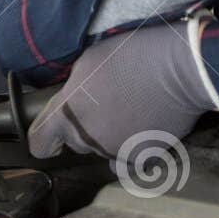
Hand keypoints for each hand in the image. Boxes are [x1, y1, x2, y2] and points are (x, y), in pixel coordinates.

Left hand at [27, 20, 216, 161]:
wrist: (179, 67)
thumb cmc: (134, 53)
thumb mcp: (88, 61)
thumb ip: (72, 90)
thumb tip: (71, 101)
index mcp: (68, 112)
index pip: (39, 142)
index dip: (44, 138)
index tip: (51, 135)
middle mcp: (87, 137)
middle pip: (74, 142)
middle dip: (83, 127)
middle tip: (104, 104)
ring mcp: (113, 151)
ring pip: (101, 151)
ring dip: (109, 138)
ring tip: (129, 111)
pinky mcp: (141, 159)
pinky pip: (126, 164)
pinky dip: (130, 152)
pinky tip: (140, 132)